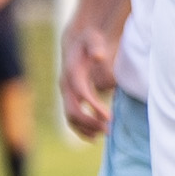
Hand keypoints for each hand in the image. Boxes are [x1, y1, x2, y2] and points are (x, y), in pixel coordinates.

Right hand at [59, 19, 117, 137]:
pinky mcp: (70, 98)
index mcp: (72, 74)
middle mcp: (66, 86)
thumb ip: (96, 47)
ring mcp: (66, 94)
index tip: (109, 116)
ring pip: (71, 117)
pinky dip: (81, 128)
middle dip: (90, 122)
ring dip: (86, 128)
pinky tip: (94, 136)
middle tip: (109, 129)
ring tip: (105, 133)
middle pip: (73, 110)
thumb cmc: (88, 42)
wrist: (75, 43)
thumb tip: (99, 56)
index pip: (81, 94)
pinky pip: (72, 118)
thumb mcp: (93, 40)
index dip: (94, 106)